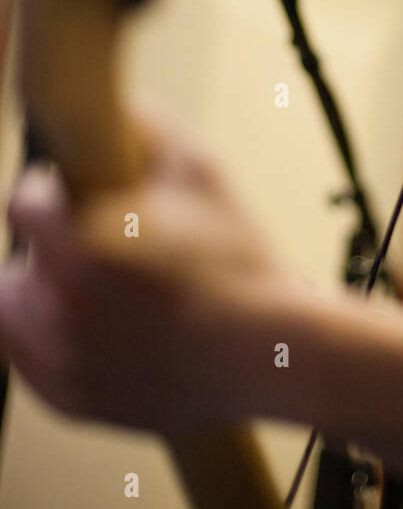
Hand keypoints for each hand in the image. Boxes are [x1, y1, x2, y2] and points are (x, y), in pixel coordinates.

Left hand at [0, 101, 288, 433]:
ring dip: (44, 299)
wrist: (270, 355)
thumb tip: (113, 106)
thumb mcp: (201, 171)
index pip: (23, 202)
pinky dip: (56, 344)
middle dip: (48, 251)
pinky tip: (105, 328)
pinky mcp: (71, 402)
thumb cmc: (240, 264)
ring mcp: (62, 364)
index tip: (77, 196)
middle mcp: (60, 310)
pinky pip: (34, 364)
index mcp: (83, 247)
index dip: (53, 192)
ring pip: (16, 317)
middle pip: (13, 265)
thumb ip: (146, 124)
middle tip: (98, 249)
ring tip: (101, 291)